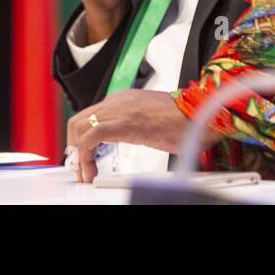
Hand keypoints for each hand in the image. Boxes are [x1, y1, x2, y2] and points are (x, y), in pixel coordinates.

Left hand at [66, 89, 216, 182]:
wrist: (202, 114)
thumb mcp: (152, 122)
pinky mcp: (125, 123)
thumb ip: (135, 127)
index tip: (83, 161)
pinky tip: (93, 172)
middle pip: (77, 121)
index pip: (88, 116)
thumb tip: (128, 140)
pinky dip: (85, 157)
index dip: (79, 141)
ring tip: (86, 174)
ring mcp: (120, 109)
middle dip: (73, 148)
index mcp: (123, 99)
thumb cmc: (185, 121)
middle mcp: (118, 101)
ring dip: (77, 155)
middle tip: (80, 169)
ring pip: (79, 127)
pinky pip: (91, 138)